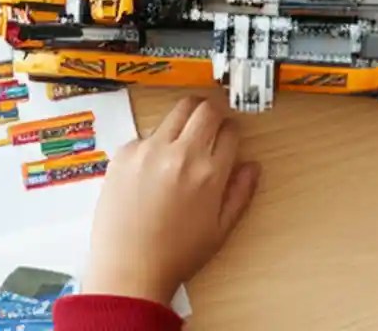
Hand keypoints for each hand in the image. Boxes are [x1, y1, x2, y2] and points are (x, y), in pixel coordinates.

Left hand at [82, 97, 260, 305]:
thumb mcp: (220, 230)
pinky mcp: (124, 153)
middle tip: (209, 123)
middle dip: (212, 112)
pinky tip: (151, 168)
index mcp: (209, 174)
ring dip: (184, 120)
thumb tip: (252, 166)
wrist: (129, 269)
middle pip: (204, 109)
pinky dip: (153, 143)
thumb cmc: (175, 255)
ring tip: (181, 141)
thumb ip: (241, 193)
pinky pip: (146, 134)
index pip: (230, 130)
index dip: (232, 131)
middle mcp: (180, 155)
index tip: (228, 136)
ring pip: (175, 112)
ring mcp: (149, 150)